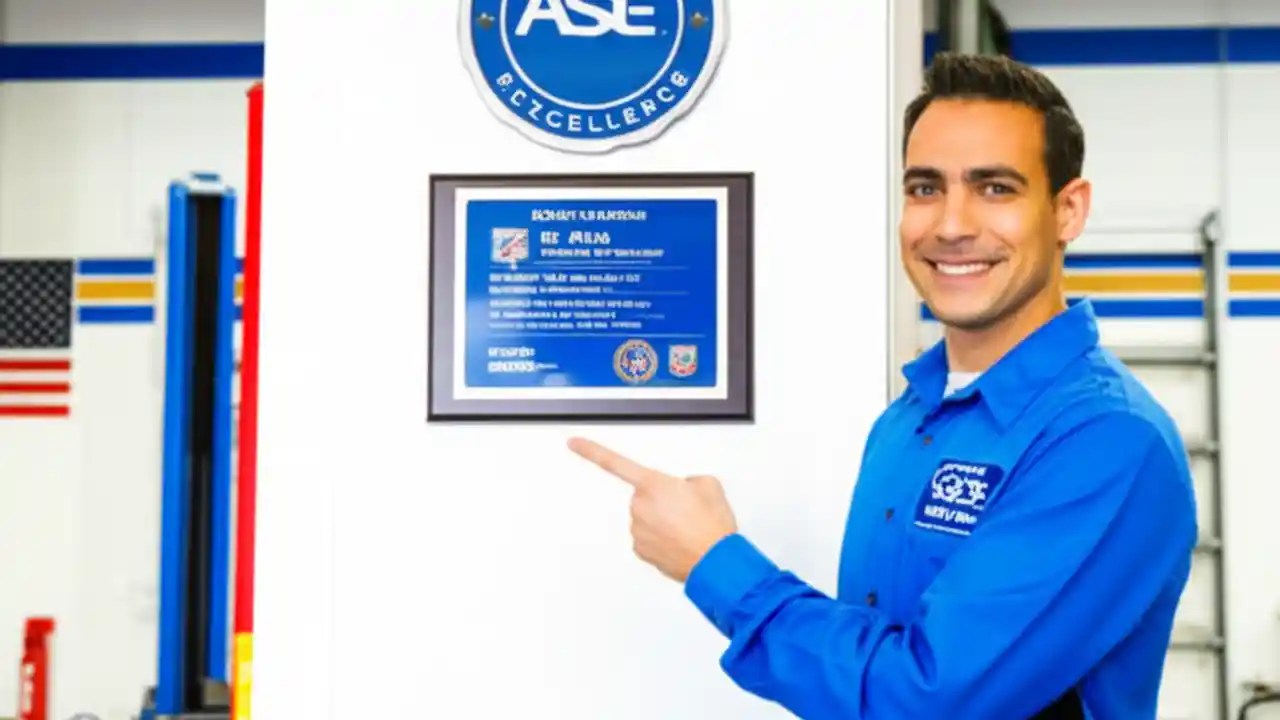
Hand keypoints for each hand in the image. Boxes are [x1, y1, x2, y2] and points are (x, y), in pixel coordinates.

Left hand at [568, 437, 737, 582]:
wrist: (715, 562)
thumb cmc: (710, 526)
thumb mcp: (710, 486)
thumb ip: (690, 480)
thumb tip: (686, 489)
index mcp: (652, 484)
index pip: (614, 462)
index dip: (591, 451)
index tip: (574, 443)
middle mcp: (639, 506)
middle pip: (645, 496)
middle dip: (662, 500)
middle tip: (686, 510)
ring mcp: (638, 530)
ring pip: (648, 518)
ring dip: (664, 520)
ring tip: (688, 528)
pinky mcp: (640, 550)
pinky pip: (649, 537)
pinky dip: (662, 538)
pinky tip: (680, 541)